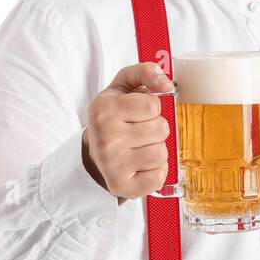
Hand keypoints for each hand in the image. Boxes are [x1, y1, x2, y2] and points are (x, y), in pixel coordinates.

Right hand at [83, 62, 174, 200]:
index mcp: (103, 109)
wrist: (94, 155)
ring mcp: (111, 164)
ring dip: (157, 150)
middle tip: (139, 132)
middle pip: (161, 129)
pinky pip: (159, 177)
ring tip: (139, 148)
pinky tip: (141, 166)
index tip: (138, 113)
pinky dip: (156, 172)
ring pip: (161, 153)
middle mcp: (104, 137)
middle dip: (156, 129)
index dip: (152, 109)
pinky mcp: (121, 186)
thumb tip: (166, 82)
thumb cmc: (114, 118)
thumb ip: (144, 72)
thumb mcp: (122, 88)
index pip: (153, 105)